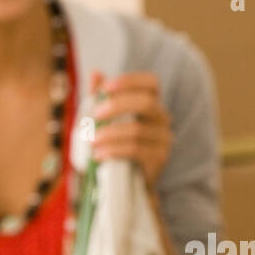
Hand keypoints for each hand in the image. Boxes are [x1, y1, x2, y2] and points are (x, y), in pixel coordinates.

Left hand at [89, 70, 171, 185]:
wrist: (127, 181)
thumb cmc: (117, 144)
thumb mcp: (106, 120)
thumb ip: (102, 98)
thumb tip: (96, 73)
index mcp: (152, 104)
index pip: (151, 83)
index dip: (130, 81)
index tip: (106, 88)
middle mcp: (162, 119)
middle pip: (146, 103)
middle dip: (117, 106)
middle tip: (94, 115)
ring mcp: (163, 139)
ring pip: (137, 130)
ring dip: (109, 134)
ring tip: (91, 140)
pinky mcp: (159, 159)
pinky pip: (135, 150)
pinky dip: (113, 151)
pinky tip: (99, 155)